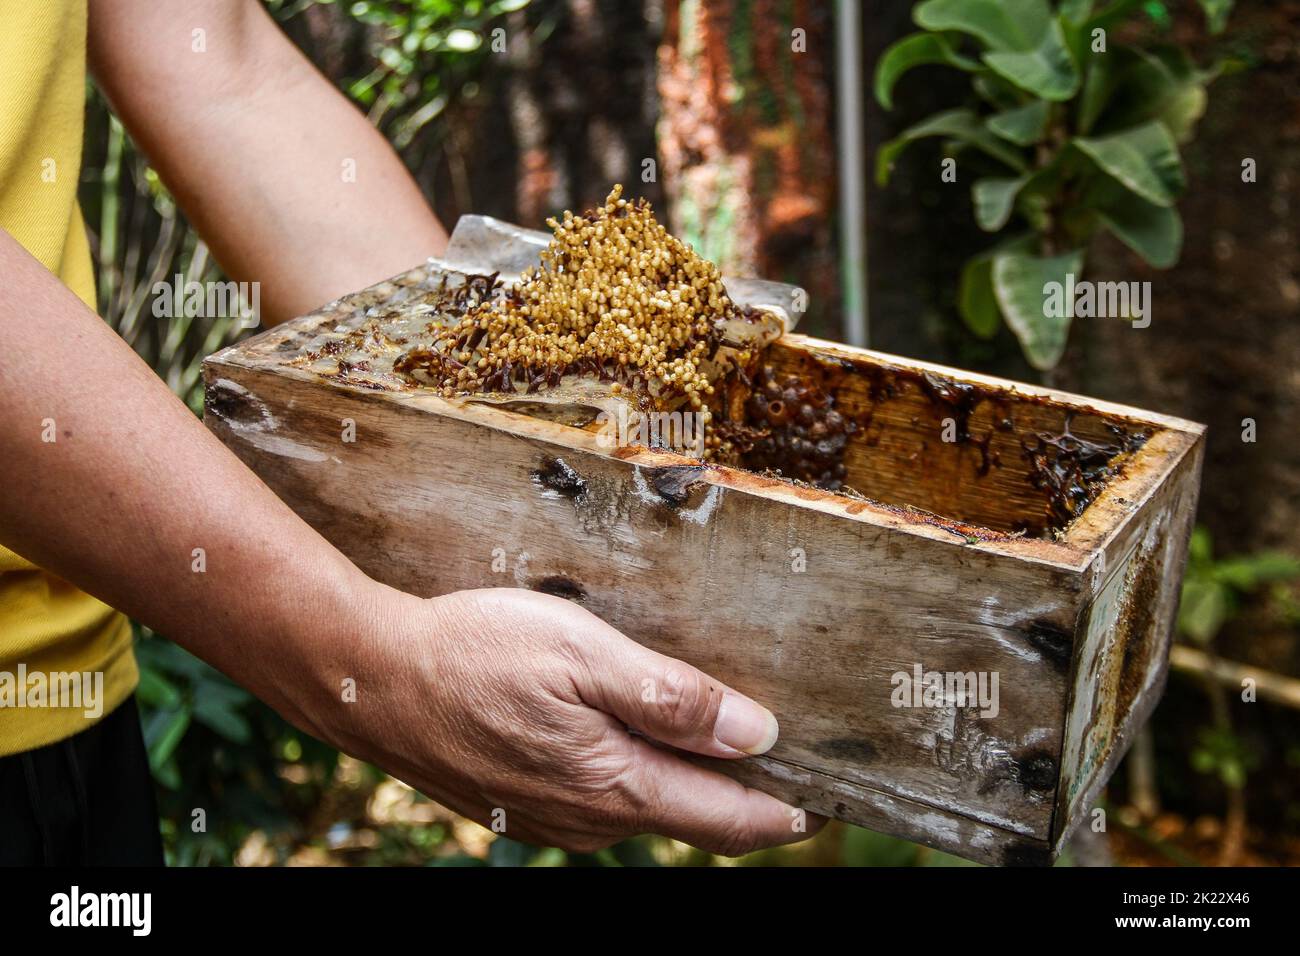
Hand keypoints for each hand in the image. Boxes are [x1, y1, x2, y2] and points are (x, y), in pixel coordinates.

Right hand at [309, 586, 822, 855]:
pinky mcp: (527, 805)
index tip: (826, 798)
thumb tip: (755, 735)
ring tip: (727, 746)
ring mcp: (555, 819)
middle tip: (792, 769)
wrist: (373, 681)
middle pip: (695, 821)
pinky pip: (606, 801)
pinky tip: (644, 743)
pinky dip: (644, 779)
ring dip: (694, 786)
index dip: (784, 813)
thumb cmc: (476, 654)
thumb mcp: (585, 655)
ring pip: (649, 810)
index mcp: (618, 786)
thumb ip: (673, 699)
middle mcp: (592, 820)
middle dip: (748, 802)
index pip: (729, 820)